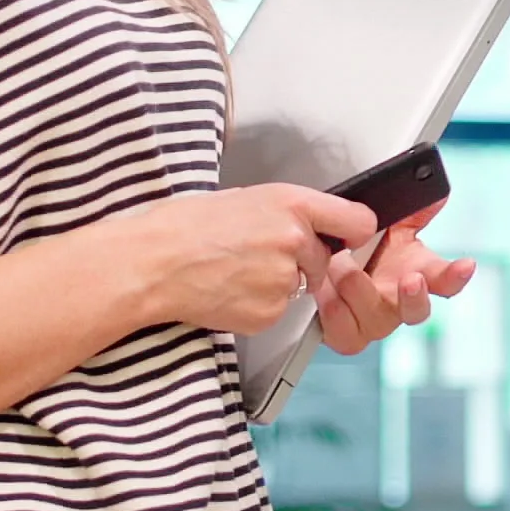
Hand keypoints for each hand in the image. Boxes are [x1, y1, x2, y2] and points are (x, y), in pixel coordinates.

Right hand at [126, 183, 375, 334]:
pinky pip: (276, 312)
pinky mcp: (270, 313)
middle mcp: (296, 241)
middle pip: (323, 260)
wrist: (152, 263)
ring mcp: (285, 280)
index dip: (354, 231)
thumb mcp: (244, 198)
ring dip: (273, 284)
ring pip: (297, 287)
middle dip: (298, 262)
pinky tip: (228, 291)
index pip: (357, 220)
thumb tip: (306, 225)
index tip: (351, 236)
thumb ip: (285, 212)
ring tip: (232, 271)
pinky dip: (256, 306)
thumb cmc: (184, 226)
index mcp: (291, 204)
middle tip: (253, 255)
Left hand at [312, 203, 477, 354]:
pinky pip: (343, 332)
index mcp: (417, 273)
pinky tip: (325, 288)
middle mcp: (399, 302)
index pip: (446, 279)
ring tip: (341, 265)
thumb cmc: (366, 248)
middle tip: (410, 278)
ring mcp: (374, 322)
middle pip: (418, 312)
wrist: (328, 263)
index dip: (457, 276)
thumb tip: (436, 193)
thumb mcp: (389, 224)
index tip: (466, 264)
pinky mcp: (346, 334)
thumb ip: (413, 210)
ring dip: (358, 290)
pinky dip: (333, 308)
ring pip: (377, 321)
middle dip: (414, 297)